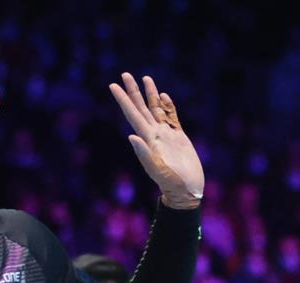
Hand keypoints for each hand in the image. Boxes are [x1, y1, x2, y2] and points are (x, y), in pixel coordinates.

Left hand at [111, 73, 202, 208]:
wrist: (187, 191)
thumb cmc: (173, 184)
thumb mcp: (158, 170)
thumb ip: (144, 154)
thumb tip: (132, 136)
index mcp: (148, 139)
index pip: (133, 114)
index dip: (123, 100)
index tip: (113, 86)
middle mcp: (155, 134)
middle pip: (142, 107)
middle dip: (133, 91)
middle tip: (125, 74)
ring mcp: (167, 135)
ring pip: (156, 109)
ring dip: (150, 94)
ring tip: (146, 78)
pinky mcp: (179, 137)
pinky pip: (172, 117)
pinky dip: (167, 106)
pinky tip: (164, 96)